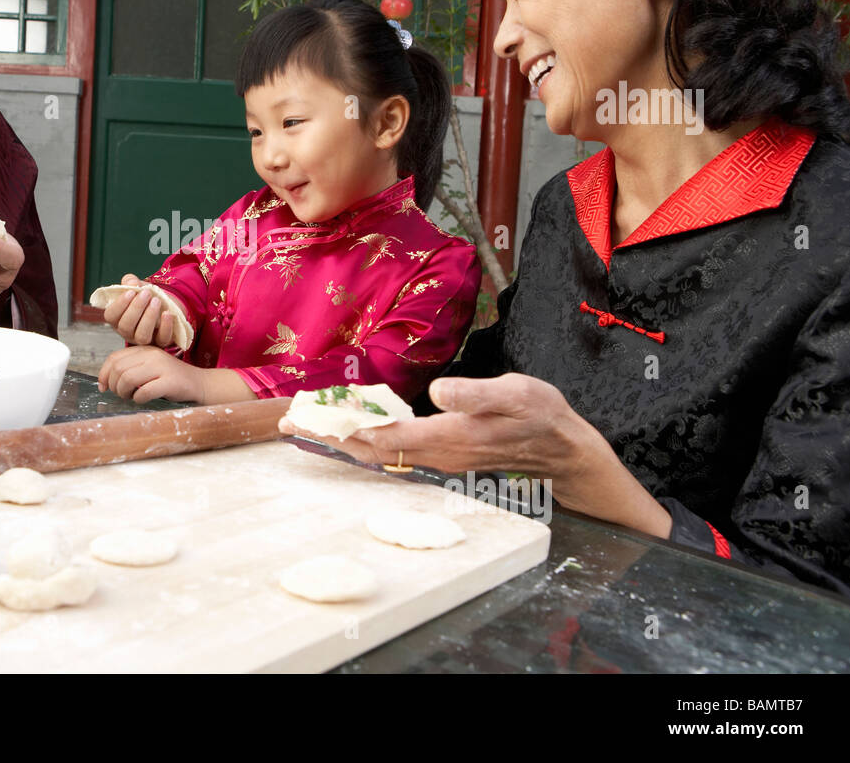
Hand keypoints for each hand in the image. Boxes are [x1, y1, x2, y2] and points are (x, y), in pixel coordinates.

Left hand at [98, 345, 203, 402]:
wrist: (199, 383)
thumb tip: (103, 384)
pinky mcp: (170, 382)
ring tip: (130, 397)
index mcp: (144, 350)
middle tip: (121, 394)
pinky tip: (143, 399)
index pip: (114, 358)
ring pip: (128, 379)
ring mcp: (161, 367)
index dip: (103, 374)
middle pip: (118, 369)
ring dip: (124, 393)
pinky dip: (138, 399)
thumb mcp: (149, 367)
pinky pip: (144, 392)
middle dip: (114, 386)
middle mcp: (152, 355)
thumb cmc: (170, 379)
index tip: (103, 387)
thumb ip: (129, 369)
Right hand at [102, 274, 175, 346]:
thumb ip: (130, 281)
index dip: (120, 304)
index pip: (111, 316)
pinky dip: (165, 327)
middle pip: (126, 326)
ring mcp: (142, 339)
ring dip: (149, 318)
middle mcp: (127, 332)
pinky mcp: (160, 342)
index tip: (131, 292)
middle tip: (146, 293)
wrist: (164, 304)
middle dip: (136, 308)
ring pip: (142, 336)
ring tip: (156, 301)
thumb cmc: (145, 296)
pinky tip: (167, 313)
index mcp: (117, 318)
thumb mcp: (136, 286)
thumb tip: (132, 283)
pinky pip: (162, 339)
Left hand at [280, 373, 672, 536]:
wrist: (563, 450)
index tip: (306, 422)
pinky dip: (366, 441)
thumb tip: (437, 392)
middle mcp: (437, 453)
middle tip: (286, 425)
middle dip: (329, 436)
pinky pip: (395, 451)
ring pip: (380, 452)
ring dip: (344, 440)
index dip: (341, 429)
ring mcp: (439, 458)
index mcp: (448, 436)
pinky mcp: (443, 455)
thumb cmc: (541, 415)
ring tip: (308, 427)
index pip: (381, 436)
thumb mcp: (516, 394)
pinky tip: (351, 432)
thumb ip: (475, 394)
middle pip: (371, 448)